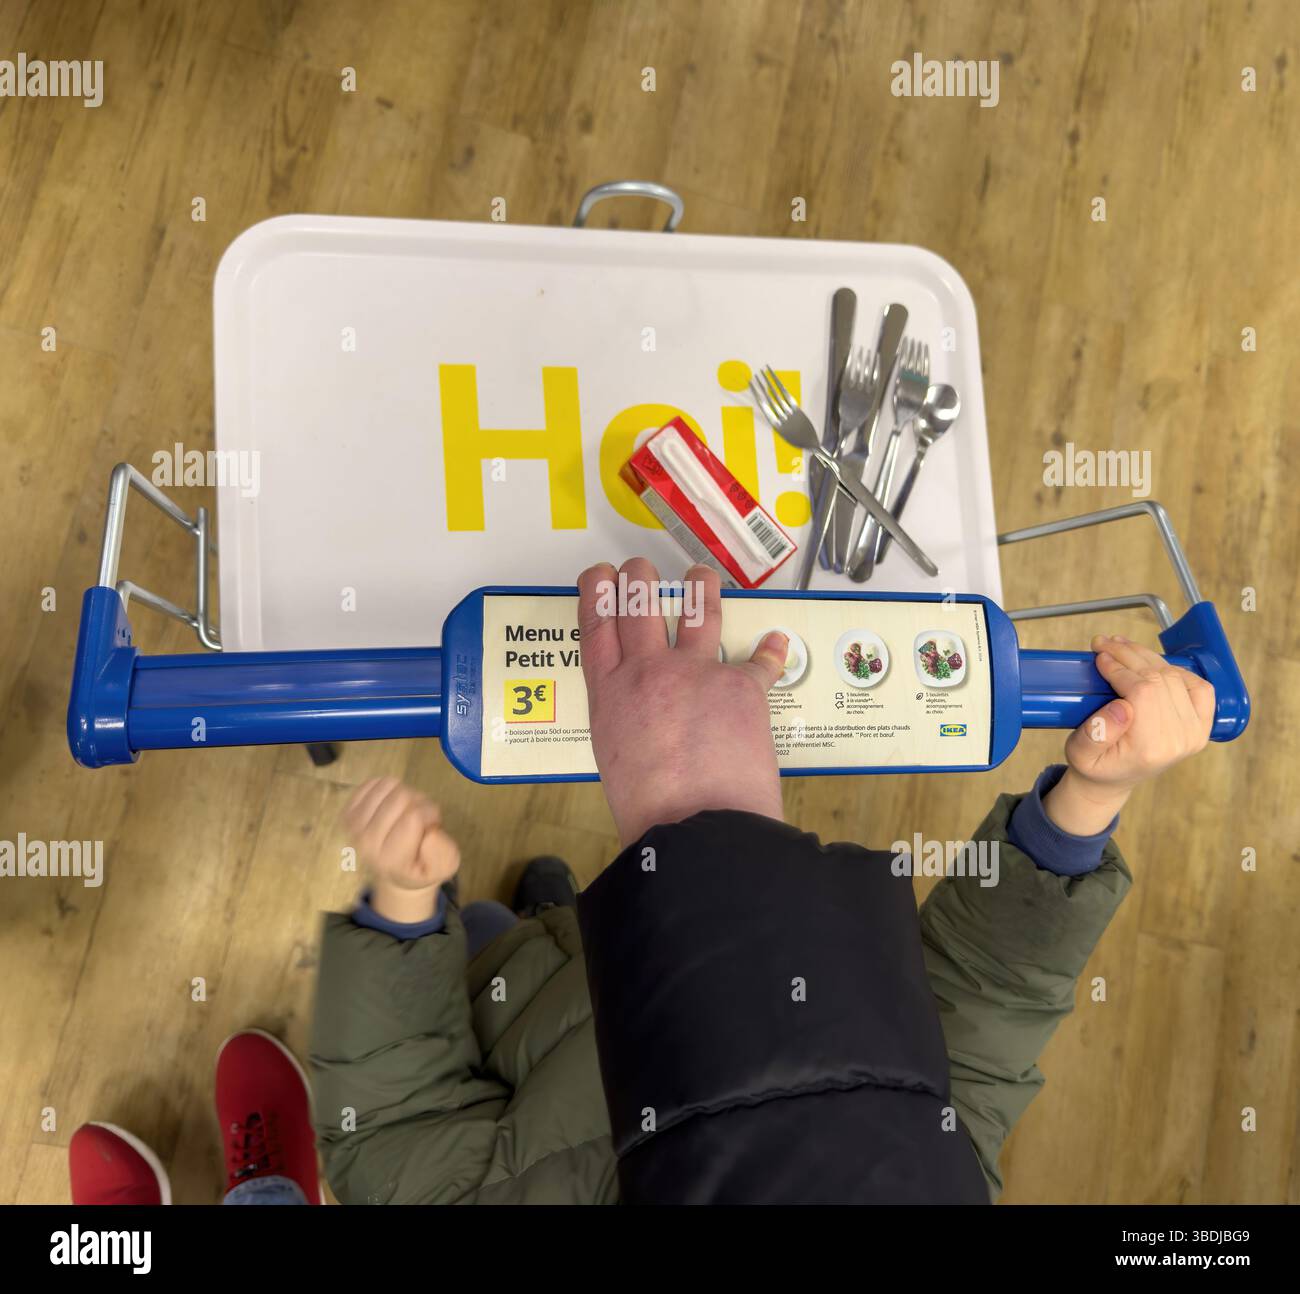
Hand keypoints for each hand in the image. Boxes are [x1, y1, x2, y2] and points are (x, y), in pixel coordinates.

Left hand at [344, 777, 460, 923]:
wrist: (394, 875)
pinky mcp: (348, 813)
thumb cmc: (422, 868)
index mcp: (391, 859)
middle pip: (401, 797)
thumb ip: (443, 854)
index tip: (432, 826)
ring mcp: (354, 827)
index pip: (414, 816)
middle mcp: (367, 843)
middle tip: (421, 819)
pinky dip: (388, 788)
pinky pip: (372, 783)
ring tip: (407, 812)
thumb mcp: (444, 867)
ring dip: (405, 793)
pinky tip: (392, 805)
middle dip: (420, 802)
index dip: (431, 813)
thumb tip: (430, 834)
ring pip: (388, 785)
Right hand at [578, 558, 787, 847]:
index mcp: (609, 695)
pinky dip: (772, 650)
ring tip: (702, 576)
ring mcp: (697, 672)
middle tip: (644, 571)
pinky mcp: (742, 686)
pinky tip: (776, 641)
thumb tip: (646, 719)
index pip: (595, 623)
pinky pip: (761, 660)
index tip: (600, 574)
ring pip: (698, 607)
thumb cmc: (650, 813)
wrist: (698, 832)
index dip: (596, 590)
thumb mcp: (616, 758)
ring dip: (700, 586)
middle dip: (640, 576)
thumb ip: (627, 723)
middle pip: (640, 600)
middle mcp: (649, 671)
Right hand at [1044, 634, 1215, 834]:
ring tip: (1121, 647)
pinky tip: (1153, 665)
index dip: (1120, 667)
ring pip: (1174, 676)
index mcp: (1151, 748)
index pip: (1143, 691)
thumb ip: (1095, 733)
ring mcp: (1194, 733)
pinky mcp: (1201, 726)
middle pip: (1159, 679)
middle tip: (1104, 643)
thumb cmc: (1095, 765)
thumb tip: (1121, 706)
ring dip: (1146, 656)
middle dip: (1129, 655)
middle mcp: (1180, 740)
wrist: (1115, 780)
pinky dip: (1177, 671)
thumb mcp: (1079, 753)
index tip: (1099, 656)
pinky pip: (1199, 687)